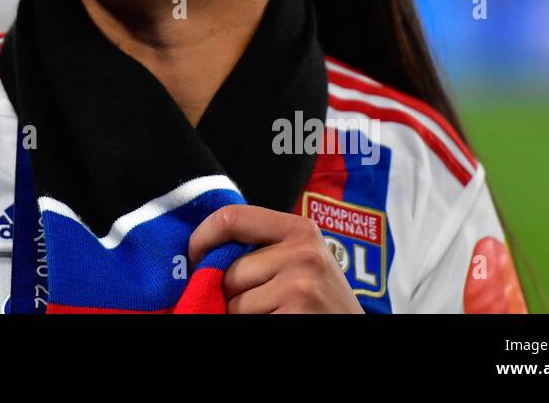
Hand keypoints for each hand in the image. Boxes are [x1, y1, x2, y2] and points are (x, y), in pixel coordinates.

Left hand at [188, 204, 363, 313]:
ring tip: (274, 312)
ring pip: (234, 302)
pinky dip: (255, 326)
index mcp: (300, 229)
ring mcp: (301, 285)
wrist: (354, 331)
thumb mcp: (301, 261)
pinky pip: (246, 321)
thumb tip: (203, 251)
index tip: (193, 258)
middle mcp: (303, 252)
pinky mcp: (297, 313)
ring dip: (242, 314)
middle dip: (231, 291)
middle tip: (258, 302)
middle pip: (230, 270)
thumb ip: (264, 247)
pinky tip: (280, 321)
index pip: (230, 217)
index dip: (202, 238)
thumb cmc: (322, 300)